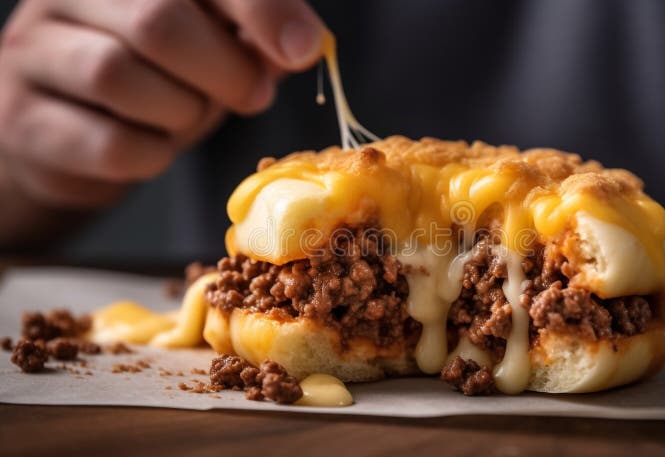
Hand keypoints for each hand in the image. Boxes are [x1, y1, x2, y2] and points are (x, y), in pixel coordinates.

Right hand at [0, 0, 323, 209]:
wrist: (69, 132)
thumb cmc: (152, 79)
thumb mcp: (208, 46)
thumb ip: (251, 37)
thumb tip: (302, 43)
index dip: (260, 9)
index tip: (304, 49)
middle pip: (156, 21)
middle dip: (225, 70)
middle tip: (252, 95)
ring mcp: (32, 52)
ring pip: (119, 76)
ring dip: (181, 112)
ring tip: (187, 115)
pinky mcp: (25, 119)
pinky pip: (108, 143)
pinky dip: (151, 155)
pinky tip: (153, 146)